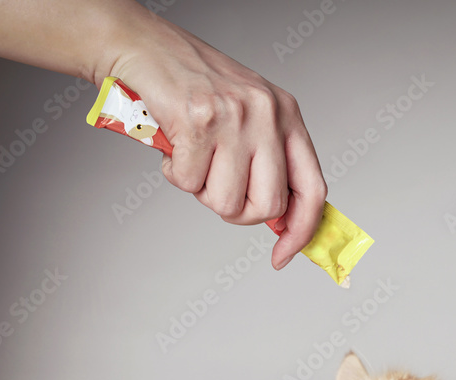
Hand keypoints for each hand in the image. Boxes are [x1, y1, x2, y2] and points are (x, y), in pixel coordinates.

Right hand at [110, 21, 327, 269]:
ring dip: (202, 191)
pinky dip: (176, 173)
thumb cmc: (195, 86)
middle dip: (238, 212)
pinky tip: (175, 145)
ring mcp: (234, 117)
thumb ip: (268, 161)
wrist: (144, 47)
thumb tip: (279, 220)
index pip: (312, 189)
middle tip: (217, 189)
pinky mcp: (198, 122)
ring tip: (194, 157)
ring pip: (226, 202)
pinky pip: (189, 184)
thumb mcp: (248, 115)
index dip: (302, 231)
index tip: (283, 255)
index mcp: (287, 116)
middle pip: (267, 207)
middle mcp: (267, 114)